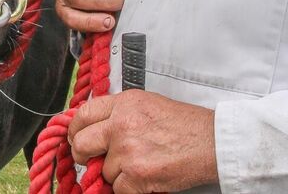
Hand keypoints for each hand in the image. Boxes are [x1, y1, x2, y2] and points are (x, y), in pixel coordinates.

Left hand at [68, 90, 216, 192]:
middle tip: (93, 160)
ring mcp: (128, 150)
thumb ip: (120, 114)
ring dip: (117, 174)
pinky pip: (118, 189)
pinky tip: (145, 178)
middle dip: (84, 156)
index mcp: (124, 103)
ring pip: (103, 171)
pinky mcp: (137, 175)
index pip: (82, 114)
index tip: (76, 138)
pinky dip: (129, 189)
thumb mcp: (148, 105)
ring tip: (140, 165)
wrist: (213, 142)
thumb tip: (96, 129)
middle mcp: (122, 124)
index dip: (75, 130)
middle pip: (81, 144)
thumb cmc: (186, 125)